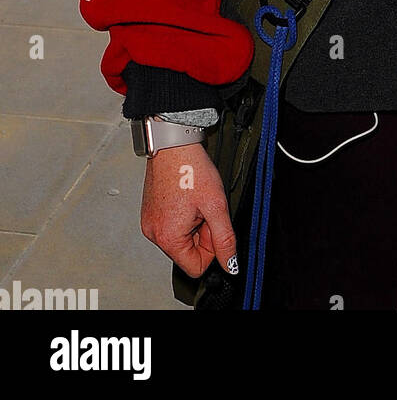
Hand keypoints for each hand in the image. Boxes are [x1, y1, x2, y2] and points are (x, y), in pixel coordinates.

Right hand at [140, 141, 236, 279]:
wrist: (173, 145)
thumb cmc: (190, 169)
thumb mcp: (216, 206)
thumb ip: (225, 239)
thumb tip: (230, 264)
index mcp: (168, 238)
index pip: (195, 267)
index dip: (211, 248)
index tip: (213, 225)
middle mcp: (154, 234)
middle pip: (188, 252)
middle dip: (202, 233)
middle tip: (205, 207)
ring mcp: (150, 223)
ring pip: (181, 238)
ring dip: (194, 223)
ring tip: (195, 200)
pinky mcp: (150, 213)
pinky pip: (172, 226)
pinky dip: (184, 216)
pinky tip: (187, 197)